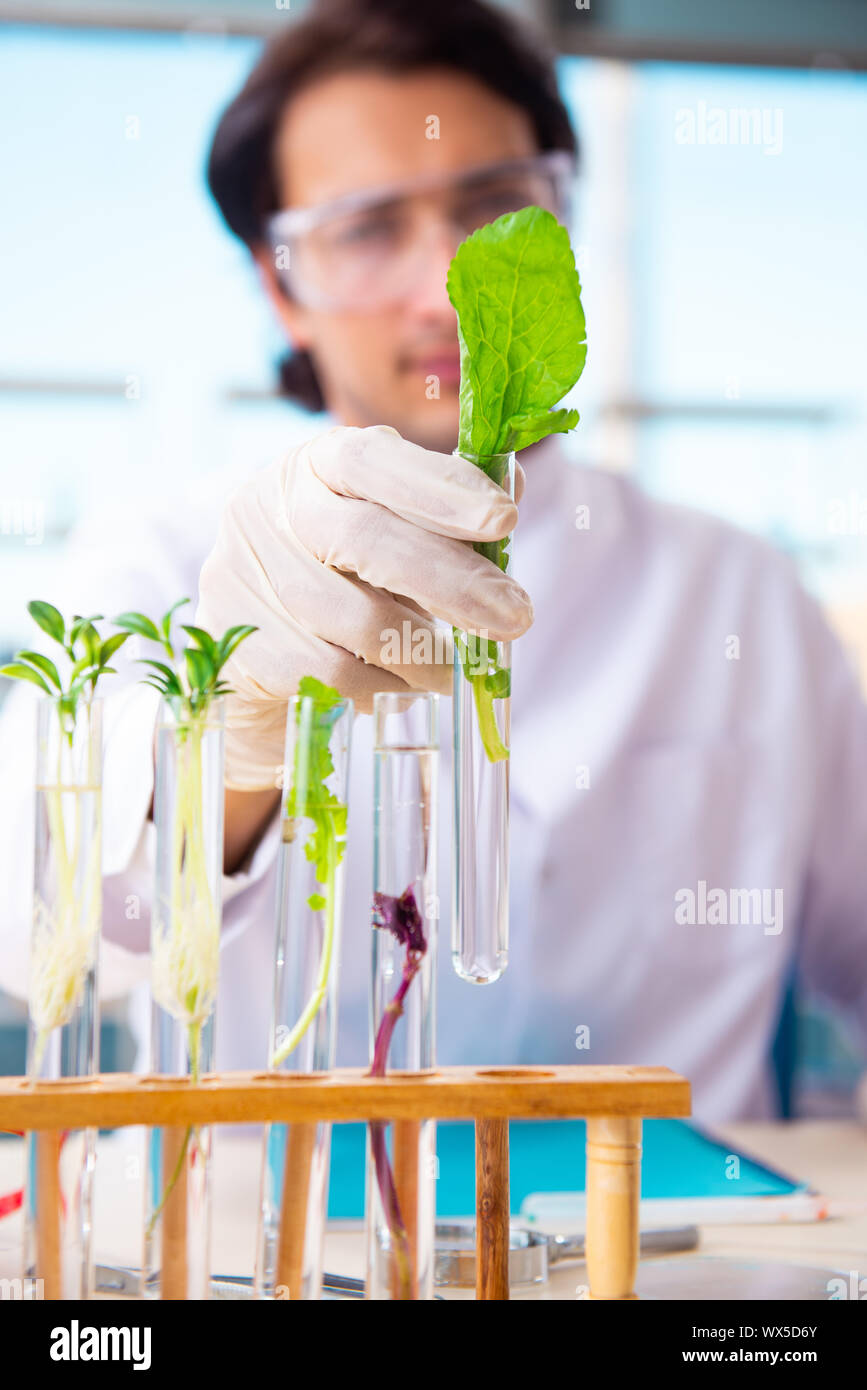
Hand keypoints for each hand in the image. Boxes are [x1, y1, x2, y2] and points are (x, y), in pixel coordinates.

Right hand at [195, 424, 531, 789]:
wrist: (254, 651)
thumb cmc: (339, 577)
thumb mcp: (391, 529)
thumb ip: (446, 510)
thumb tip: (513, 488)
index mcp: (313, 464)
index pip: (373, 460)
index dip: (441, 488)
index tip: (506, 519)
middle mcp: (268, 506)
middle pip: (368, 541)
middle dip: (455, 583)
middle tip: (517, 617)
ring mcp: (244, 574)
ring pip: (358, 621)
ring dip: (425, 652)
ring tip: (456, 669)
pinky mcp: (239, 642)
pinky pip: (333, 674)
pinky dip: (384, 687)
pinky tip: (402, 686)